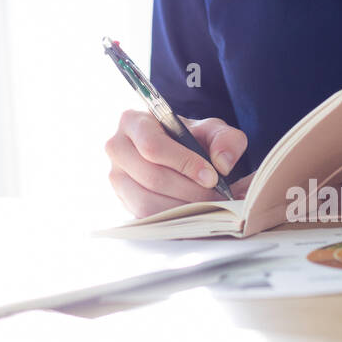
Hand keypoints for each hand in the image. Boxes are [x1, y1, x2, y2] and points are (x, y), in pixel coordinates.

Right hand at [105, 109, 252, 217]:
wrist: (179, 153)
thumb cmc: (191, 139)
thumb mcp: (213, 130)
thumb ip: (226, 140)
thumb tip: (222, 163)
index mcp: (133, 121)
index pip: (153, 146)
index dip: (183, 163)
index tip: (211, 177)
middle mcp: (117, 148)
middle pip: (151, 177)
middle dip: (188, 190)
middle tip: (216, 197)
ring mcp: (116, 177)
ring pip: (146, 201)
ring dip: (182, 209)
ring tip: (207, 206)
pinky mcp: (122, 200)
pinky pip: (145, 217)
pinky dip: (172, 220)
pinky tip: (194, 214)